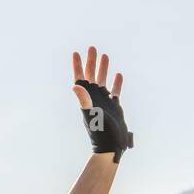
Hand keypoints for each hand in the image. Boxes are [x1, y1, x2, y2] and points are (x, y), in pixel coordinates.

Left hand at [71, 46, 132, 162]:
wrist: (110, 145)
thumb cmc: (100, 131)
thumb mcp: (91, 113)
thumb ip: (83, 99)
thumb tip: (75, 85)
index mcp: (86, 98)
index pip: (80, 78)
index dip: (78, 65)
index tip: (76, 53)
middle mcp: (94, 98)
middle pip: (91, 76)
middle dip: (91, 62)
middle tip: (92, 48)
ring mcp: (104, 102)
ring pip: (103, 81)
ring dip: (103, 68)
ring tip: (105, 55)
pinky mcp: (114, 107)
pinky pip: (115, 91)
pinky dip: (116, 82)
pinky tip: (118, 75)